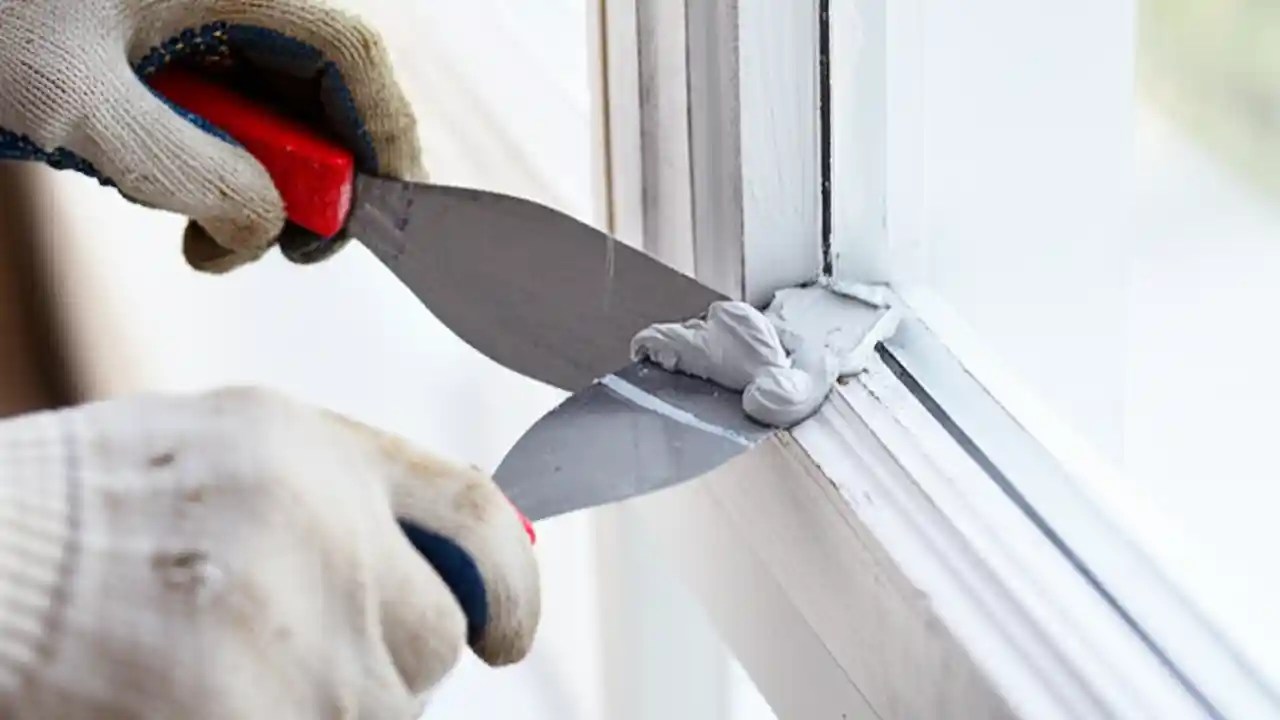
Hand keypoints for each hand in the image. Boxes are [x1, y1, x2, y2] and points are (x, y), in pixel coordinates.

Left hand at [0, 0, 422, 271]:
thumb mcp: (80, 108)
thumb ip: (196, 174)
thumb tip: (267, 228)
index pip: (353, 57)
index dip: (381, 141)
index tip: (376, 219)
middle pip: (319, 82)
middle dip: (310, 175)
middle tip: (272, 247)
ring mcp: (191, 9)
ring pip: (270, 97)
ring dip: (254, 176)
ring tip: (196, 228)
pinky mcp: (157, 32)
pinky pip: (219, 98)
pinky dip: (208, 156)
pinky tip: (161, 183)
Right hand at [0, 388, 537, 719]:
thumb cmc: (89, 509)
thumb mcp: (229, 447)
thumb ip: (345, 490)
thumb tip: (450, 560)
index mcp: (318, 453)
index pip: (480, 518)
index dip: (517, 586)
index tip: (511, 634)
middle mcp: (326, 537)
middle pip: (437, 637)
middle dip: (398, 660)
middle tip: (319, 658)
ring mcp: (296, 640)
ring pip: (386, 710)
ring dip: (340, 705)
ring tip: (243, 673)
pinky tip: (217, 700)